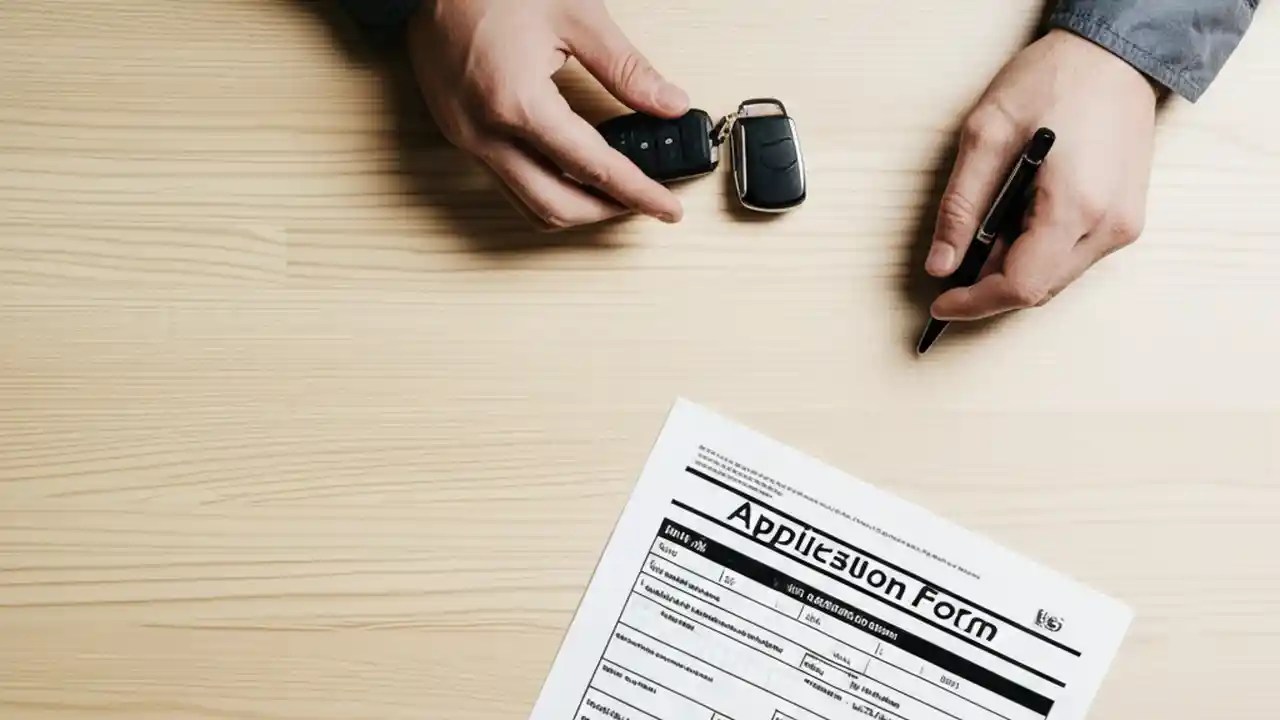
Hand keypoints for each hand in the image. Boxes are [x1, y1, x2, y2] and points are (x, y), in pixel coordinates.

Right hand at [407, 0, 688, 229]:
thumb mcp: (576, 16)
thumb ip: (627, 69)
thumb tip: (668, 104)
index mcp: (518, 104)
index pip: (593, 168)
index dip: (637, 192)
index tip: (667, 208)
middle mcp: (485, 134)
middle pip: (556, 206)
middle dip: (605, 212)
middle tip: (643, 201)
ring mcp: (466, 139)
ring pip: (526, 204)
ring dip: (573, 207)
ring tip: (611, 192)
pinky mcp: (458, 134)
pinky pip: (507, 182)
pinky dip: (545, 188)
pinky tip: (571, 170)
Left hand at [926, 30, 1158, 320]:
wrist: (1114, 54)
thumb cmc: (1055, 80)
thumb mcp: (986, 135)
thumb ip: (961, 207)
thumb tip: (941, 264)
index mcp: (1078, 207)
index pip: (1021, 286)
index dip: (975, 302)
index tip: (940, 302)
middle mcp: (1110, 227)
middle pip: (1039, 289)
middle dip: (989, 285)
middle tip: (954, 261)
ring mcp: (1124, 225)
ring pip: (1055, 277)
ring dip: (1013, 267)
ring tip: (986, 229)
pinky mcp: (1125, 219)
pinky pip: (1072, 256)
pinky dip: (1036, 251)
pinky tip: (1017, 220)